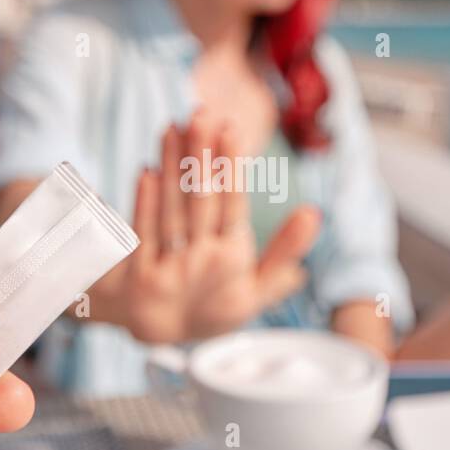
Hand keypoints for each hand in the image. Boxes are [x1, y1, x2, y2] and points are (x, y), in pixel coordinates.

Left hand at [119, 110, 319, 342]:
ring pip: (170, 210)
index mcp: (233, 260)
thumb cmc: (218, 301)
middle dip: (199, 155)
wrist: (165, 336)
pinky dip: (143, 202)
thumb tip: (313, 213)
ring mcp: (168, 270)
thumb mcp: (259, 287)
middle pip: (200, 201)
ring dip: (170, 168)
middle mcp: (201, 264)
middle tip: (200, 114)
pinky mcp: (137, 276)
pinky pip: (141, 233)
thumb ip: (286, 249)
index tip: (230, 129)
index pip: (233, 205)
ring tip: (173, 127)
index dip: (230, 167)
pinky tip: (146, 170)